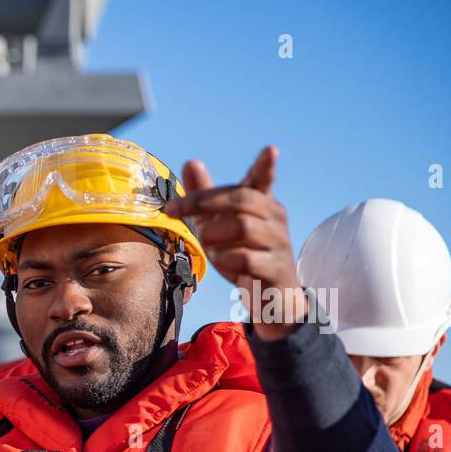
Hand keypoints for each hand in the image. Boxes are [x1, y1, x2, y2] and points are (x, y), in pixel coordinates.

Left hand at [163, 146, 305, 339]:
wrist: (272, 301)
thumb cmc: (243, 257)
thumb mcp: (220, 226)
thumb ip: (206, 197)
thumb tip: (191, 161)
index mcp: (262, 204)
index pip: (264, 180)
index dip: (266, 166)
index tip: (270, 150)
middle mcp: (275, 219)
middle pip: (241, 200)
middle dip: (201, 202)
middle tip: (171, 210)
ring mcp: (279, 243)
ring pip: (242, 227)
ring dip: (214, 236)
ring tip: (209, 247)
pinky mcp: (277, 269)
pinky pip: (246, 259)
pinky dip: (226, 260)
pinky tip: (223, 264)